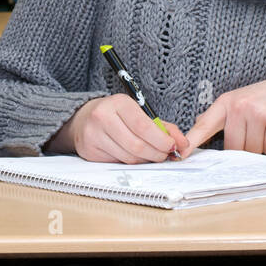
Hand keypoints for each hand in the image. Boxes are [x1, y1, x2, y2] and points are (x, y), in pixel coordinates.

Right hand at [54, 95, 189, 163]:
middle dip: (156, 154)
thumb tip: (182, 143)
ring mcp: (94, 135)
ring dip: (145, 160)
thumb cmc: (116, 115)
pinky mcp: (89, 151)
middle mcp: (103, 117)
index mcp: (118, 103)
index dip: (161, 140)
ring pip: (128, 157)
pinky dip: (130, 162)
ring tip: (150, 155)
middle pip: (137, 145)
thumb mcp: (138, 113)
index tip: (173, 146)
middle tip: (165, 155)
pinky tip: (133, 155)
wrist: (82, 119)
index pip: (143, 126)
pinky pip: (118, 163)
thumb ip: (162, 126)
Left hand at [184, 76, 265, 153]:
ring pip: (252, 151)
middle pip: (232, 147)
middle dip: (245, 146)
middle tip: (256, 130)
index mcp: (227, 102)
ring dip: (261, 146)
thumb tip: (198, 123)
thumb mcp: (240, 99)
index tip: (181, 154)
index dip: (192, 141)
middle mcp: (240, 107)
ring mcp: (258, 114)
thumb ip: (221, 114)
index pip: (205, 125)